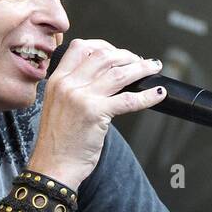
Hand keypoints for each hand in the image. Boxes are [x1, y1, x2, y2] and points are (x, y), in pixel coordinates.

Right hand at [29, 39, 164, 188]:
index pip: (80, 47)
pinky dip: (148, 96)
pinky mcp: (96, 113)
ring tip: (153, 69)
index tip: (117, 52)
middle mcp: (68, 85)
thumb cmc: (58, 142)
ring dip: (141, 69)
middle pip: (103, 56)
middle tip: (140, 62)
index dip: (103, 46)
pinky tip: (158, 94)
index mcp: (57, 80)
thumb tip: (105, 78)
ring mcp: (82, 98)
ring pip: (119, 73)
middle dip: (127, 56)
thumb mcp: (59, 106)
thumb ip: (75, 89)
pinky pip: (129, 100)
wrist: (53, 166)